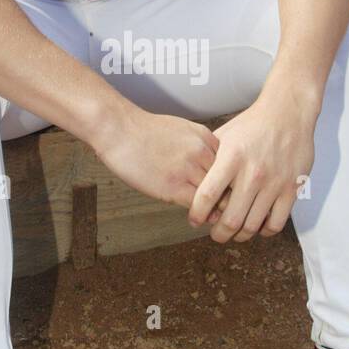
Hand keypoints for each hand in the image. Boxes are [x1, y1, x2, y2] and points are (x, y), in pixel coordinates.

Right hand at [92, 106, 223, 211]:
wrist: (119, 129)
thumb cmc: (144, 130)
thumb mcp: (181, 129)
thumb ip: (198, 146)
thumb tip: (205, 167)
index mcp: (205, 138)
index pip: (230, 165)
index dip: (228, 181)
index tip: (224, 191)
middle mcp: (202, 152)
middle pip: (227, 182)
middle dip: (226, 197)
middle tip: (224, 211)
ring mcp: (188, 169)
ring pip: (214, 196)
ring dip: (213, 209)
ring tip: (211, 218)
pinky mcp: (173, 186)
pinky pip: (196, 206)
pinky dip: (199, 215)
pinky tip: (195, 218)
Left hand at [186, 98, 315, 243]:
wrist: (288, 112)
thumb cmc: (253, 124)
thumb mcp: (225, 135)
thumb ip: (209, 159)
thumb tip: (192, 180)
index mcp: (232, 158)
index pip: (207, 195)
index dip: (197, 214)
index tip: (195, 220)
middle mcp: (253, 173)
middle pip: (230, 218)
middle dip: (218, 234)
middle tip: (215, 234)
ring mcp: (274, 183)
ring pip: (253, 225)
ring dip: (240, 235)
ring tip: (235, 233)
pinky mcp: (292, 188)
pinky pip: (276, 223)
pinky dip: (264, 231)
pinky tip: (258, 226)